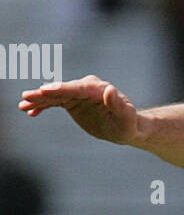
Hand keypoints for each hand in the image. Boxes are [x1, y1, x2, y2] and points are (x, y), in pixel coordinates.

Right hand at [19, 75, 139, 144]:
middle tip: (27, 96)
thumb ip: (119, 105)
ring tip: (23, 104)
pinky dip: (42, 106)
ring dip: (38, 100)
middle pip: (62, 90)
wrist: (126, 127)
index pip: (77, 88)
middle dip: (44, 93)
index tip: (45, 90)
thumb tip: (110, 90)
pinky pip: (54, 102)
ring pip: (55, 95)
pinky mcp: (72, 101)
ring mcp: (77, 94)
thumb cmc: (129, 124)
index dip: (61, 89)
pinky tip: (30, 112)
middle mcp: (85, 88)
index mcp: (97, 89)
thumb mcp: (127, 118)